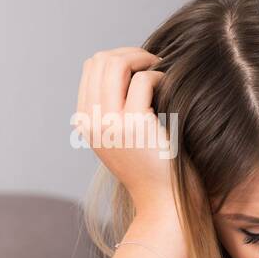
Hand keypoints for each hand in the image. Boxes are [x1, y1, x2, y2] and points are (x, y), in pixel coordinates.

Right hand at [73, 47, 173, 216]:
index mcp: (86, 121)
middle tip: (155, 61)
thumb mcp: (124, 138)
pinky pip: (144, 80)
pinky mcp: (135, 124)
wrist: (165, 204)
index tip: (142, 64)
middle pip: (100, 61)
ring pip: (116, 64)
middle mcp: (92, 121)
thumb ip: (116, 110)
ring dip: (143, 58)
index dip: (118, 57)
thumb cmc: (154, 170)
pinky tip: (172, 87)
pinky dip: (160, 76)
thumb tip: (128, 68)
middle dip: (130, 53)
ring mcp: (111, 122)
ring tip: (162, 68)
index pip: (91, 68)